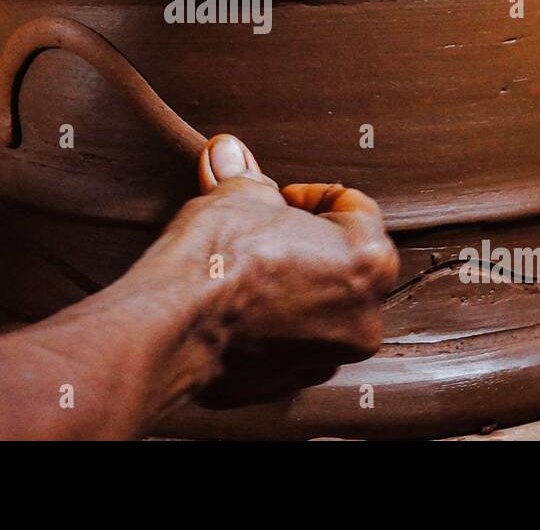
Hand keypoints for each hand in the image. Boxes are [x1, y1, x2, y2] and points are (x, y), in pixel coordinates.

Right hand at [154, 134, 398, 408]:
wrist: (172, 327)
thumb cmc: (216, 261)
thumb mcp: (237, 196)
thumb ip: (248, 176)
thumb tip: (231, 156)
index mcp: (367, 261)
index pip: (355, 208)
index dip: (313, 194)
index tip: (282, 197)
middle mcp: (362, 316)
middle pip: (343, 262)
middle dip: (306, 242)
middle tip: (265, 230)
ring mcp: (327, 357)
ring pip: (318, 306)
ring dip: (292, 286)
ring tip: (248, 271)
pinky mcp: (290, 384)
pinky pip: (291, 342)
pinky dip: (273, 324)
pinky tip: (238, 307)